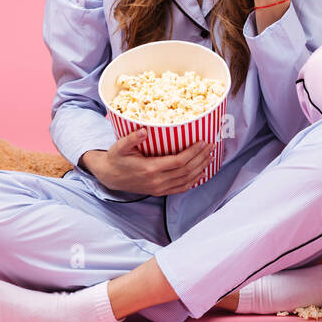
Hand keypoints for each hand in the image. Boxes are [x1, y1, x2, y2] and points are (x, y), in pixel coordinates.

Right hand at [82, 129, 213, 195]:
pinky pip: (181, 188)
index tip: (203, 142)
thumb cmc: (116, 158)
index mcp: (150, 169)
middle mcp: (157, 181)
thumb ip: (131, 138)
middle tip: (211, 146)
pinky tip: (201, 172)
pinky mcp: (159, 191)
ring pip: (186, 180)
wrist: (110, 177)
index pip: (178, 162)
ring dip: (201, 168)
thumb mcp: (119, 146)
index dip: (193, 152)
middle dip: (201, 158)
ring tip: (210, 156)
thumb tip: (144, 130)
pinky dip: (193, 181)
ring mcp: (159, 188)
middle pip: (186, 170)